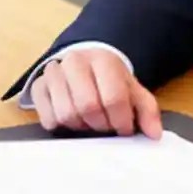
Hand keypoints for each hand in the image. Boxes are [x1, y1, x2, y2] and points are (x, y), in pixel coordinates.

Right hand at [30, 49, 162, 138]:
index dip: (121, 120)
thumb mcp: (132, 91)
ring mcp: (53, 72)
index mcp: (103, 59)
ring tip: (89, 121)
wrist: (84, 64)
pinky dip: (61, 126)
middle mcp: (75, 61)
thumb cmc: (109, 81)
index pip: (113, 97)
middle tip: (106, 125)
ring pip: (66, 114)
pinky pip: (47, 118)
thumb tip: (154, 134)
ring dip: (81, 126)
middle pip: (88, 106)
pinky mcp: (38, 86)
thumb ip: (147, 111)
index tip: (124, 128)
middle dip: (101, 124)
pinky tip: (72, 119)